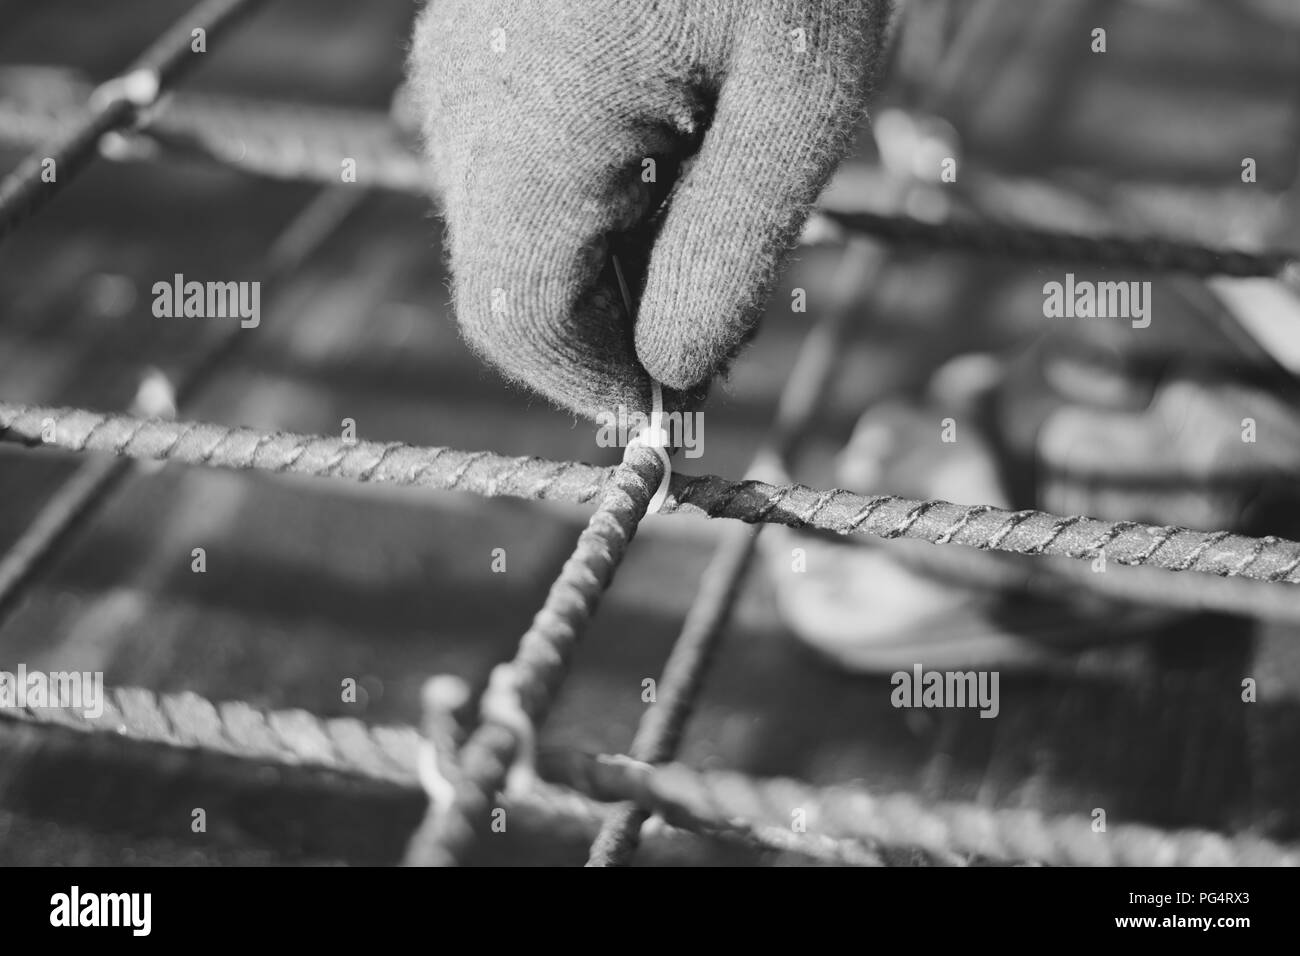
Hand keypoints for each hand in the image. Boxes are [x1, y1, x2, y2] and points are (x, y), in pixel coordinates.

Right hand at [407, 0, 890, 418]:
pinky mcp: (486, 38)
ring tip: (723, 207)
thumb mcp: (798, 99)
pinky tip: (684, 150)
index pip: (521, 324)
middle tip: (728, 307)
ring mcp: (463, 64)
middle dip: (617, 324)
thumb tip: (675, 372)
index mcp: (529, 127)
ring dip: (616, 258)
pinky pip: (525, 160)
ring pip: (518, 227)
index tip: (690, 397)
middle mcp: (466, 102)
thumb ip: (728, 256)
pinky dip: (601, 195)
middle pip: (514, 282)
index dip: (601, 384)